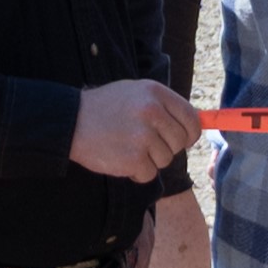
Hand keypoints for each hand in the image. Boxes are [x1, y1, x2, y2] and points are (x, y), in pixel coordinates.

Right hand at [70, 79, 202, 180]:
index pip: (191, 119)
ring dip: (149, 159)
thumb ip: (165, 106)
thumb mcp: (136, 93)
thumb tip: (198, 121)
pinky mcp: (132, 158)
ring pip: (165, 160)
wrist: (70, 121)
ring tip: (127, 146)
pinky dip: (137, 172)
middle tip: (144, 143)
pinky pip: (149, 174)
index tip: (182, 140)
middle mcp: (152, 112)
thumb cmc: (105, 108)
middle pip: (179, 143)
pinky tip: (120, 157)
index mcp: (156, 93)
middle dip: (166, 148)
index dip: (190, 134)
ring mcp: (142, 136)